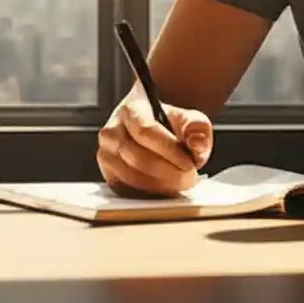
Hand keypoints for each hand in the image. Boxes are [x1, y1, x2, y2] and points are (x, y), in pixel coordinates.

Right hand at [96, 94, 212, 196]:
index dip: (168, 150)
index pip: (145, 130)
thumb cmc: (171, 126)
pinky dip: (150, 193)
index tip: (189, 163)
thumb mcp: (190, 120)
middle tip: (189, 177)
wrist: (157, 133)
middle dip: (168, 172)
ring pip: (131, 176)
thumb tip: (196, 143)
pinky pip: (127, 190)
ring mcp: (106, 155)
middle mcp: (112, 131)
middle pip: (137, 157)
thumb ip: (197, 128)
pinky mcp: (109, 175)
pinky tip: (166, 188)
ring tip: (180, 182)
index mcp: (130, 110)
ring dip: (160, 185)